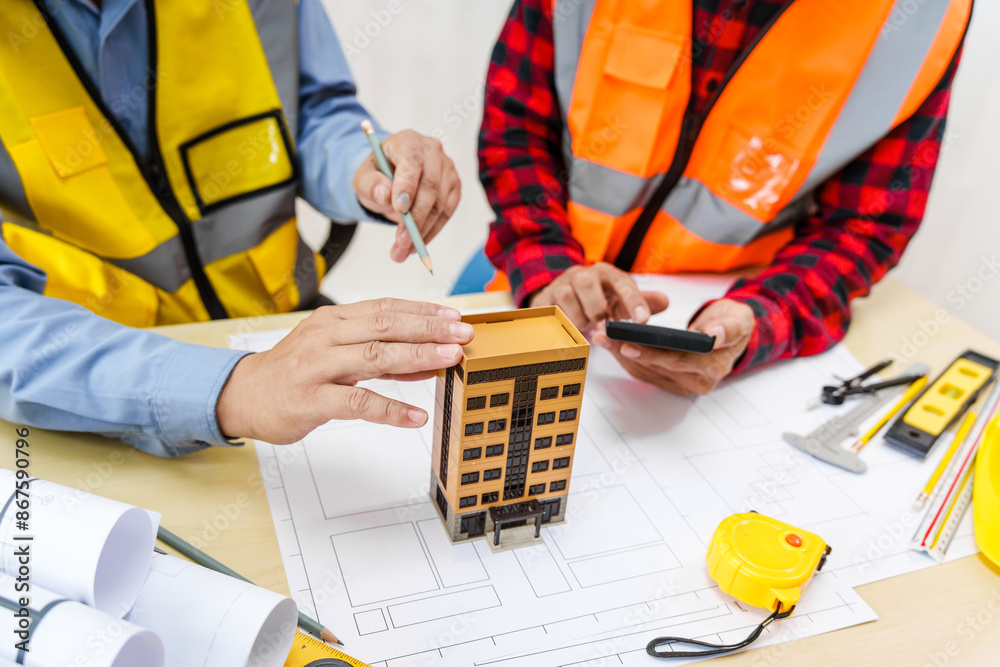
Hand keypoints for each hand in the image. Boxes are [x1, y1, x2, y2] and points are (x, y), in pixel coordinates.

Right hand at [216, 298, 473, 443]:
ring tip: (449, 362)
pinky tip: (414, 416)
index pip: (386, 308)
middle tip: (463, 335)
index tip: (455, 317)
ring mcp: (318, 367)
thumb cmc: (295, 371)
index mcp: (334, 319)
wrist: (243, 395)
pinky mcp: (311, 400)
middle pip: (385, 326)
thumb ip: (380, 353)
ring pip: (374, 357)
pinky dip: (390, 410)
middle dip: (429, 329)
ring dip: (417, 358)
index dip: (424, 312)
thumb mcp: (335, 351)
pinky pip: (357, 403)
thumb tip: (428, 357)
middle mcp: (327, 336)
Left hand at [353, 130, 461, 261]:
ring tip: (402, 251)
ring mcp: (447, 169)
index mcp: (408, 141)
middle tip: (400, 242)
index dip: (407, 185)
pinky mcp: (454, 188)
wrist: (391, 178)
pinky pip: (447, 213)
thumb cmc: (378, 175)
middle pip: (430, 185)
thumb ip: (369, 184)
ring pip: (440, 203)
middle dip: (415, 218)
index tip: (399, 209)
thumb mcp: (363, 178)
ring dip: (422, 231)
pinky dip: (432, 231)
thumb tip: (384, 195)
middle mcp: (432, 151)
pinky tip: (416, 245)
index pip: (412, 161)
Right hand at [529, 263, 669, 331]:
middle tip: (603, 326)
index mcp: (606, 273)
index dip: (634, 301)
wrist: (563, 293)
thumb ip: (643, 302)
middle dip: (597, 308)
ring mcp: (561, 285)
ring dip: (579, 318)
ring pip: (567, 297)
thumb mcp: (620, 299)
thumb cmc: (597, 298)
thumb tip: (665, 302)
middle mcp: (583, 274)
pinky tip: (570, 331)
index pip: (623, 282)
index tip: (643, 320)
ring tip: (586, 328)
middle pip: (587, 284)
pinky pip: (551, 310)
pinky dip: (562, 323)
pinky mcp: (545, 298)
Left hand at [593, 299, 754, 395]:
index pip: (678, 361)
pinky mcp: (673, 381)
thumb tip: (714, 336)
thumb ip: (728, 328)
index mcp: (714, 366)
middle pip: (658, 367)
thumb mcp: (738, 319)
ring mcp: (685, 383)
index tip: (629, 345)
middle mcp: (699, 381)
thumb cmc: (733, 323)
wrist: (731, 331)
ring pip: (648, 371)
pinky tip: (612, 344)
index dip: (653, 354)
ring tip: (603, 337)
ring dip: (622, 355)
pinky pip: (646, 372)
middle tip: (606, 337)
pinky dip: (628, 358)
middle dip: (629, 351)